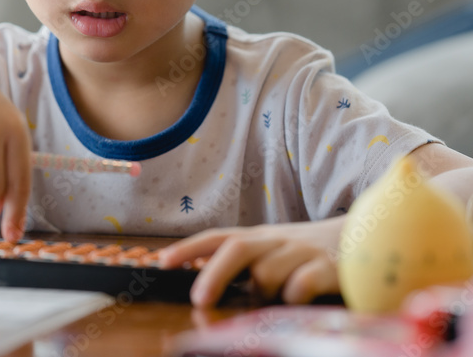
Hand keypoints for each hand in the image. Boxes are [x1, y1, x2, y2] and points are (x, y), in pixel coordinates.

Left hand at [157, 217, 343, 306]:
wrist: (375, 237)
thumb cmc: (312, 255)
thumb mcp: (276, 255)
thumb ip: (248, 267)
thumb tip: (206, 288)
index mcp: (260, 238)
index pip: (217, 237)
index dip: (188, 248)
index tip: (162, 263)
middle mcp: (277, 240)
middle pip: (236, 248)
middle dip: (213, 274)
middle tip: (199, 300)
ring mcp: (303, 251)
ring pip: (267, 271)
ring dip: (263, 290)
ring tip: (278, 298)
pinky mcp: (331, 267)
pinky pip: (302, 284)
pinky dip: (294, 295)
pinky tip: (300, 300)